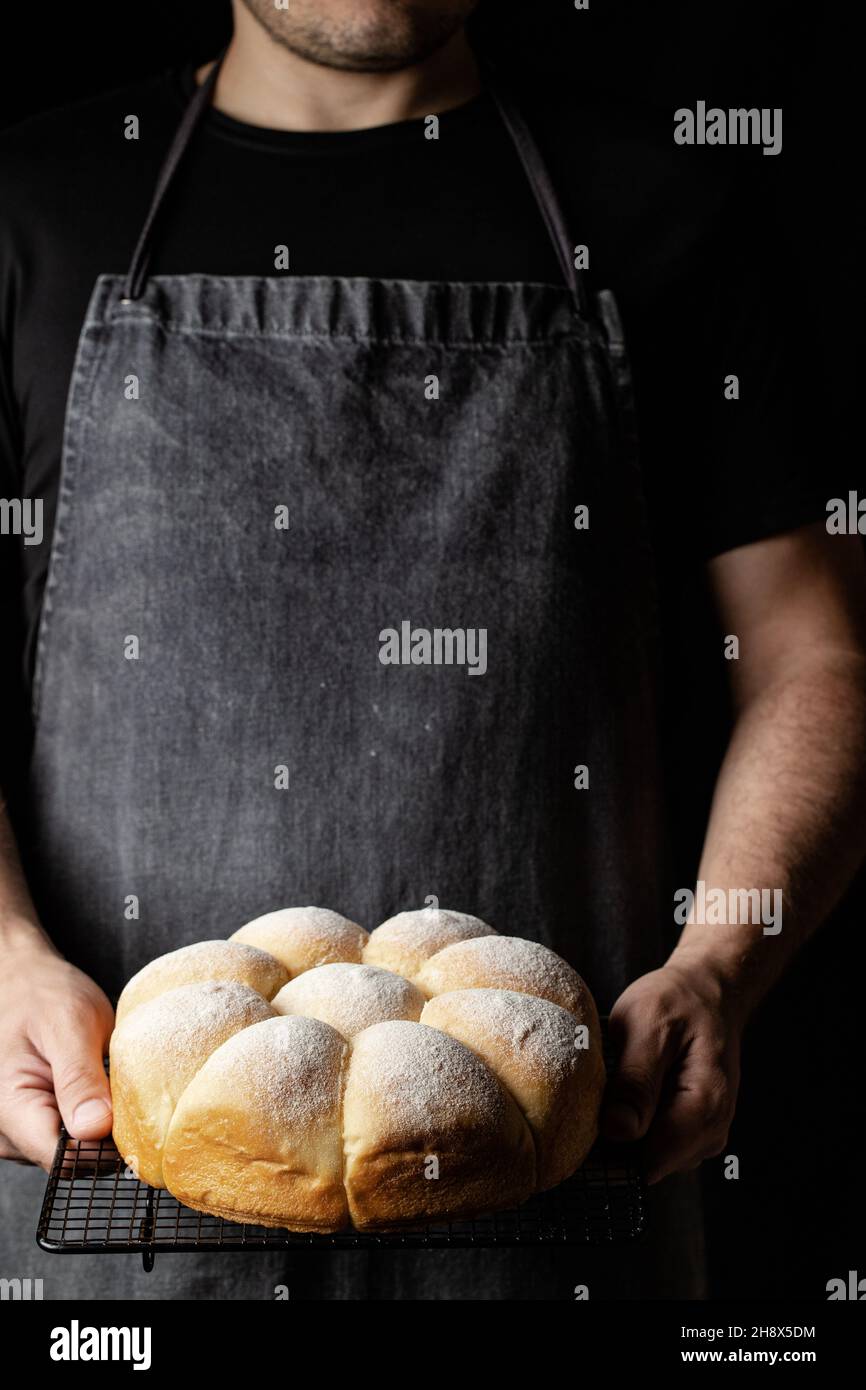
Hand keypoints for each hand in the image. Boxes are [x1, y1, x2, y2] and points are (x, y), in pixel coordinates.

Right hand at [0, 941, 114, 1168]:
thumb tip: (96, 1129)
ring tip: (107, 1082)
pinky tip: (98, 1089)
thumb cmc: (41, 994)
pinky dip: (93, 1118)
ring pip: (75, 1153)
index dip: (105, 1150)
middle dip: (107, 1137)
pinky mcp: (36, 1125)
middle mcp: (9, 1133)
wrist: (22, 980)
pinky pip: (72, 1138)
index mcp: (11, 1110)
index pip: (63, 1161)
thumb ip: (79, 1078)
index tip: (138, 1123)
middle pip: (72, 1162)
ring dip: (101, 1126)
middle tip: (126, 1090)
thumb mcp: (67, 1024)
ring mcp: (20, 1132)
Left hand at [600, 960, 742, 1183]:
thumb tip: (617, 1132)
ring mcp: (703, 1136)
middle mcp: (711, 1133)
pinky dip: (635, 1123)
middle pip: (647, 1163)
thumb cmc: (677, 1002)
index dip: (611, 1149)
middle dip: (615, 1140)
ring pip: (648, 1157)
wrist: (707, 991)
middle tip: (600, 1089)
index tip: (583, 1121)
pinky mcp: (691, 1130)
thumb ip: (635, 1081)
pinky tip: (629, 1090)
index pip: (651, 1160)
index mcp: (705, 1108)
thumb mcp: (648, 1027)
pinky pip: (654, 1144)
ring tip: (618, 1083)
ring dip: (624, 1130)